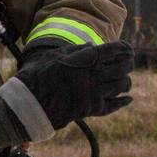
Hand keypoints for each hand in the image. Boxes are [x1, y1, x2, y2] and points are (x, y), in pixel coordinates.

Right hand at [12, 40, 133, 133]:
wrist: (28, 102)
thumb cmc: (38, 75)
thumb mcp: (55, 56)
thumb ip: (76, 50)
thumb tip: (92, 46)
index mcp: (86, 59)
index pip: (115, 50)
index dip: (125, 48)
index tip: (128, 48)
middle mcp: (94, 75)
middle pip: (123, 67)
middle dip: (128, 64)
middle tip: (128, 63)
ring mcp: (94, 93)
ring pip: (122, 86)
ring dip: (126, 82)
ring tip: (124, 81)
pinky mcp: (91, 109)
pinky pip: (114, 106)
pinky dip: (123, 102)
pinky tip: (127, 99)